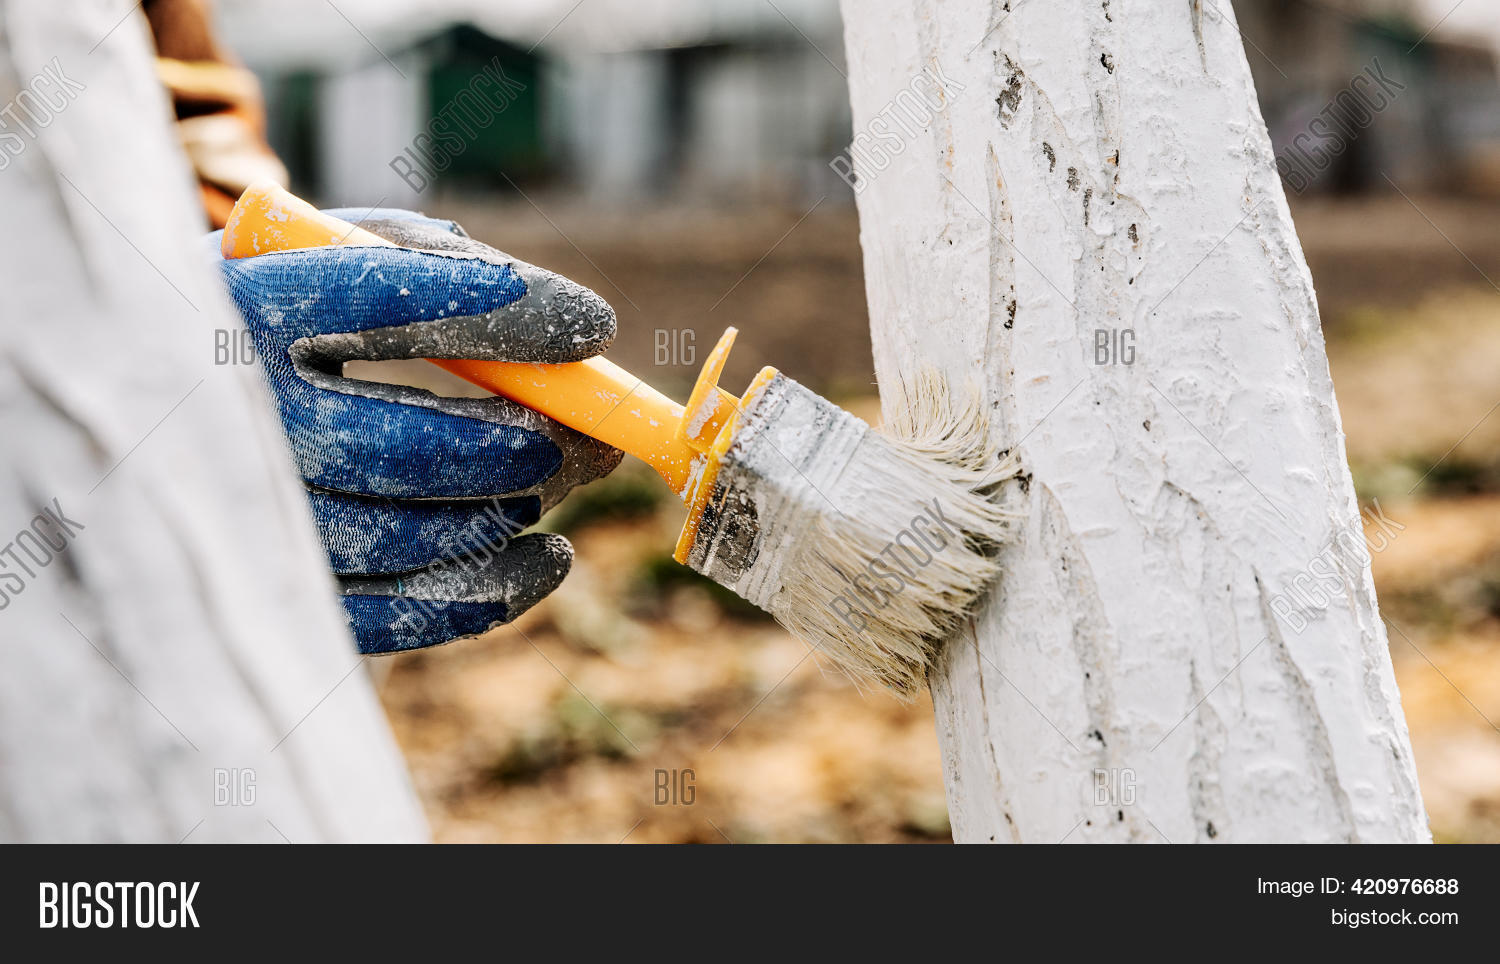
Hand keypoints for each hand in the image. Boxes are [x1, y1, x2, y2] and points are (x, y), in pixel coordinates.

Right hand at [213, 208, 620, 653]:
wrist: (143, 392)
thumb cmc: (262, 307)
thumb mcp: (315, 254)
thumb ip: (419, 259)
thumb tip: (559, 322)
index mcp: (240, 309)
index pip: (382, 300)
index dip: (504, 314)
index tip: (594, 325)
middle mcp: (232, 421)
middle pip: (409, 449)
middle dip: (532, 443)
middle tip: (596, 430)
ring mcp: (248, 521)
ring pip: (416, 537)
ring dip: (518, 506)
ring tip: (570, 469)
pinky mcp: (276, 593)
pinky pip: (396, 615)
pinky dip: (489, 592)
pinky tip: (547, 558)